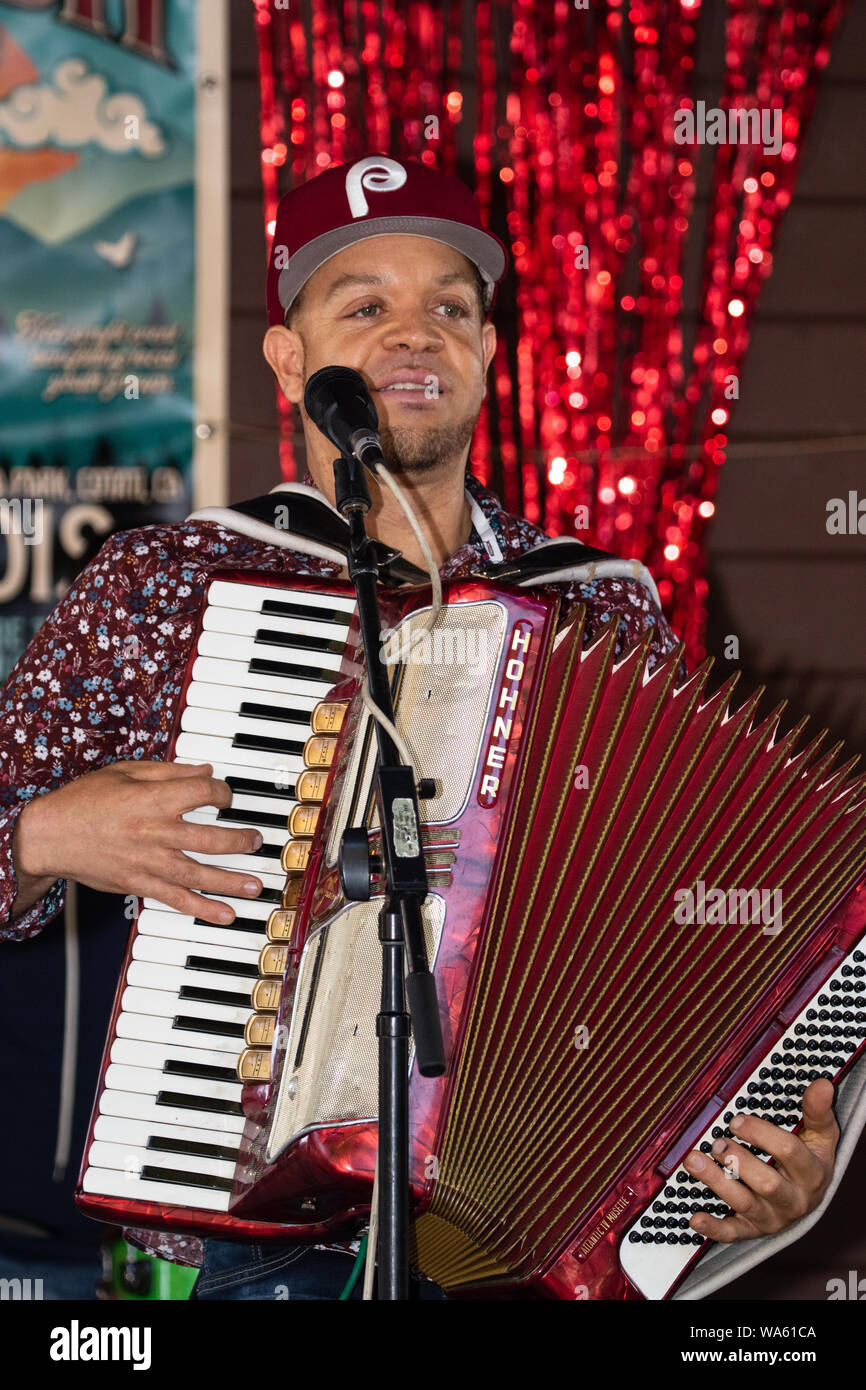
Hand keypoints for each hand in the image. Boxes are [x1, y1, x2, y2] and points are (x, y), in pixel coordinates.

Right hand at [13, 761, 263, 925]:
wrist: (50, 834)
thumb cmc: (85, 800)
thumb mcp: (126, 772)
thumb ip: (168, 771)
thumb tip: (204, 769)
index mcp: (153, 798)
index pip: (202, 792)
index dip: (222, 791)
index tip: (226, 795)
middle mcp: (155, 831)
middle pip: (209, 837)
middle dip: (238, 840)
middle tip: (256, 841)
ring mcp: (148, 861)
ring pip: (198, 873)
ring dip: (230, 880)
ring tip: (254, 884)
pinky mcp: (139, 883)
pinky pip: (176, 899)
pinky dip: (202, 908)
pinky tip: (225, 914)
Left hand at [683, 1078, 838, 1241]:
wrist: (812, 1198)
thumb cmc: (811, 1159)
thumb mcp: (821, 1135)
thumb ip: (817, 1111)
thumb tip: (822, 1084)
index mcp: (811, 1172)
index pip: (788, 1152)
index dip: (760, 1134)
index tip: (736, 1120)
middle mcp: (793, 1199)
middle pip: (767, 1183)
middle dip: (739, 1161)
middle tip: (717, 1142)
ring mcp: (773, 1217)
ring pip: (745, 1204)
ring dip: (717, 1182)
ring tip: (693, 1161)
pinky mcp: (754, 1229)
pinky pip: (733, 1233)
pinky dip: (713, 1228)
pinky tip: (694, 1218)